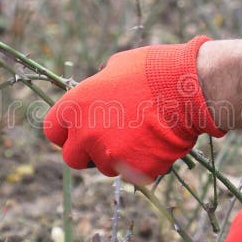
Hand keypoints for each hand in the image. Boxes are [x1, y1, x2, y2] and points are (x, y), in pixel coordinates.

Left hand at [43, 36, 224, 182]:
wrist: (187, 88)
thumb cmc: (154, 69)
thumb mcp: (116, 67)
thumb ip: (98, 88)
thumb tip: (98, 94)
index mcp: (75, 106)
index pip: (53, 131)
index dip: (67, 132)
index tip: (80, 131)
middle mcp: (86, 134)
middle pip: (72, 158)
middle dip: (87, 153)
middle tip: (108, 141)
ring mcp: (109, 155)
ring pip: (105, 167)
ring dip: (117, 157)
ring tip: (142, 135)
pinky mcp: (134, 171)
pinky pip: (133, 173)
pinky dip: (143, 163)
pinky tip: (157, 142)